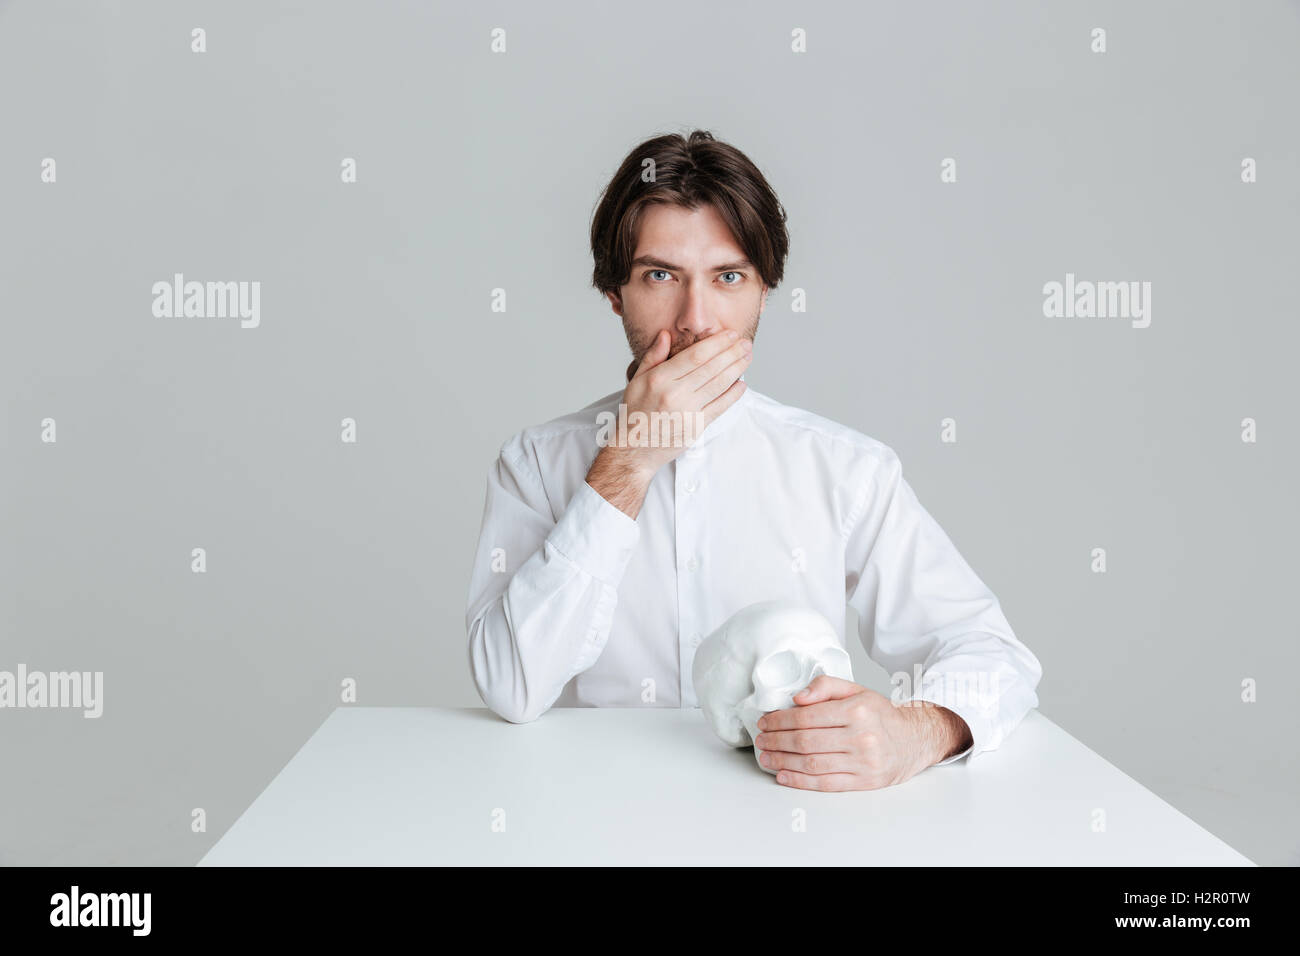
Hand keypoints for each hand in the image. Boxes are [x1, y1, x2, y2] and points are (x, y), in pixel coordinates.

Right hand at [604, 328, 752, 477]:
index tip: (730, 334)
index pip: (695, 356)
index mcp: (659, 379)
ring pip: (718, 385)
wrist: (634, 450)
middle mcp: (674, 394)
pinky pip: (719, 407)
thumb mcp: (636, 381)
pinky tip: (741, 384)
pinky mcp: (696, 427)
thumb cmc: (635, 413)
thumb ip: (653, 356)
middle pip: (711, 368)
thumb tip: (666, 334)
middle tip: (746, 343)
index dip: (716, 343)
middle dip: (732, 353)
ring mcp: (687, 411)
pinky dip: (733, 395)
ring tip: (748, 357)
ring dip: (736, 369)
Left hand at [752, 675, 969, 790]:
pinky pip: (826, 783)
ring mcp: (863, 762)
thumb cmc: (879, 715)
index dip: (781, 720)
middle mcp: (861, 737)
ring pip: (812, 764)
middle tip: (760, 740)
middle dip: (776, 741)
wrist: (912, 740)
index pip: (808, 716)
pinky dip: (800, 781)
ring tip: (765, 756)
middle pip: (806, 741)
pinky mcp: (864, 782)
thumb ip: (825, 686)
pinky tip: (784, 775)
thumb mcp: (856, 690)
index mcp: (857, 710)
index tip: (765, 721)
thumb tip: (797, 698)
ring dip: (782, 761)